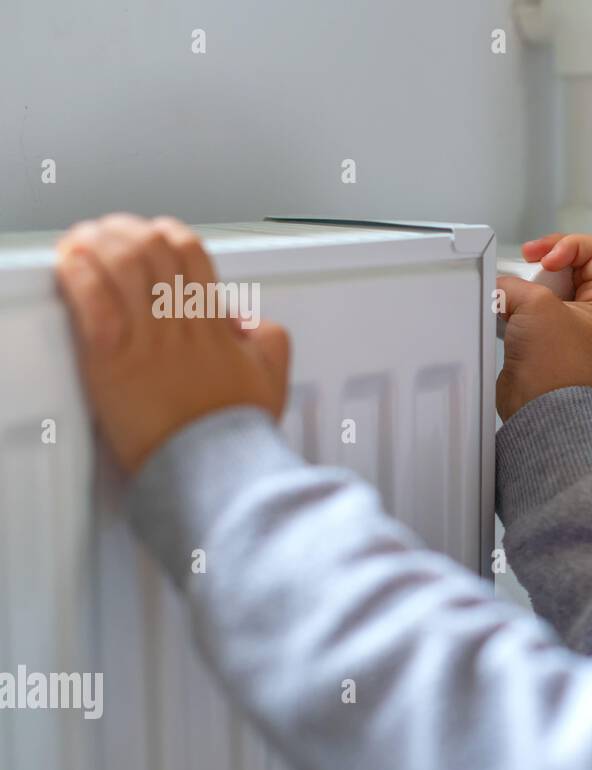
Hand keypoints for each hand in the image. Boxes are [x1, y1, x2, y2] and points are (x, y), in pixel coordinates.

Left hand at [56, 214, 290, 475]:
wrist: (213, 469)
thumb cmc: (236, 431)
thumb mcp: (274, 376)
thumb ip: (268, 336)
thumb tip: (245, 319)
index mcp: (214, 323)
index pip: (191, 252)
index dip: (167, 233)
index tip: (150, 238)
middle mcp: (179, 323)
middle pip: (151, 249)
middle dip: (124, 231)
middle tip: (106, 234)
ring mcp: (146, 341)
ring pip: (121, 265)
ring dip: (97, 244)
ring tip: (80, 241)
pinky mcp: (112, 362)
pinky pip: (93, 302)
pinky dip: (78, 274)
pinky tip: (70, 263)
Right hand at [495, 233, 591, 420]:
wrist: (536, 406)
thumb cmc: (554, 368)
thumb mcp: (536, 306)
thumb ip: (516, 282)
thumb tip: (503, 284)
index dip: (571, 245)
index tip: (547, 259)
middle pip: (575, 264)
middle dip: (546, 261)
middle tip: (528, 266)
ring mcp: (572, 326)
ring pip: (552, 285)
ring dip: (530, 283)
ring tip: (517, 292)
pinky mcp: (549, 337)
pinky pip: (535, 307)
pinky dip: (520, 302)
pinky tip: (508, 308)